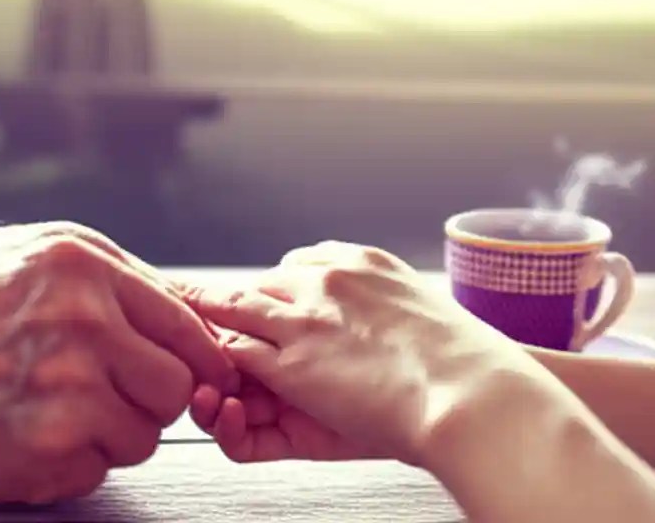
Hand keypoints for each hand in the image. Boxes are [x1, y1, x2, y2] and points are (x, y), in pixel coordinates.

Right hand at [0, 222, 235, 504]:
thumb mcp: (30, 251)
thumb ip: (110, 272)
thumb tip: (181, 306)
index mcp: (86, 269)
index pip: (184, 323)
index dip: (199, 355)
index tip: (203, 372)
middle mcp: (86, 326)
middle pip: (175, 386)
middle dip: (151, 397)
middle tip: (111, 393)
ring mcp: (70, 394)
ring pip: (142, 436)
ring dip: (111, 433)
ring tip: (55, 411)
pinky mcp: (48, 453)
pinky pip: (97, 471)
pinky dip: (71, 465)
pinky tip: (29, 436)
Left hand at [184, 241, 560, 466]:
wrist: (474, 393)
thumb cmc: (466, 365)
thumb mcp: (427, 312)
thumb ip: (393, 307)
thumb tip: (394, 324)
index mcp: (365, 261)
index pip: (302, 262)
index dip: (281, 286)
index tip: (270, 297)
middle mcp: (329, 277)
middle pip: (262, 281)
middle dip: (241, 301)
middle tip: (209, 312)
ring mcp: (306, 315)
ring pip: (235, 307)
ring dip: (209, 318)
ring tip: (180, 319)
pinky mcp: (291, 360)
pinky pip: (236, 350)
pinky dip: (215, 356)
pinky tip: (203, 362)